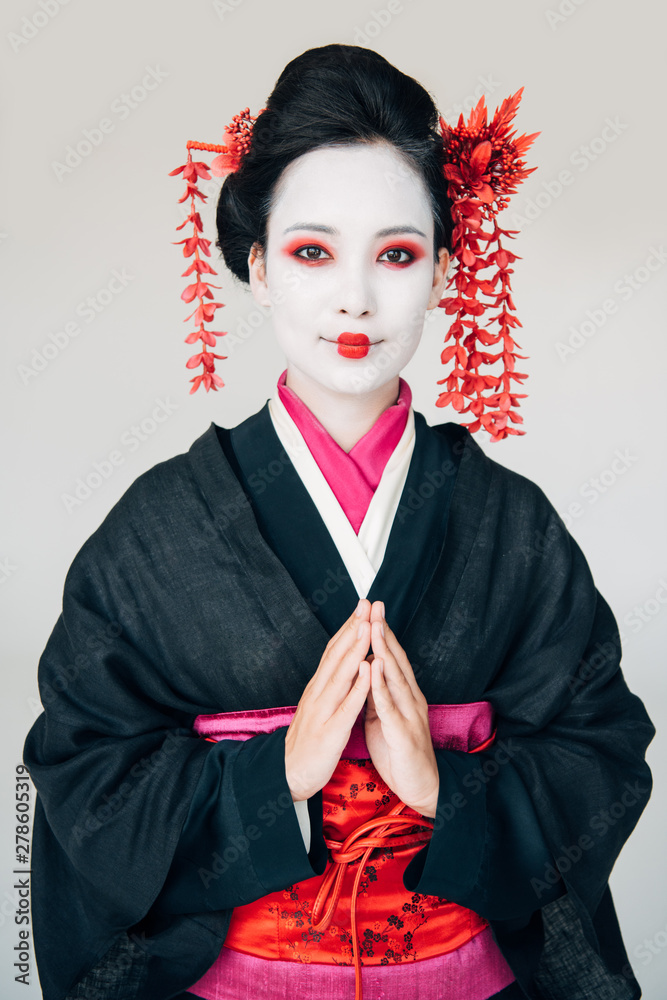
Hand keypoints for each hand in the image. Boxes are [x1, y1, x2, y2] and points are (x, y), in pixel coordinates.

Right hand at [285, 599, 371, 800]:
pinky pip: (346, 707)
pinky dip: (358, 687)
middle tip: (367, 604)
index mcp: (318, 688)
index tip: (362, 607)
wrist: (286, 775)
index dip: (348, 628)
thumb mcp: (319, 708)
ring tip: (367, 627)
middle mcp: (318, 693)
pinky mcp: (330, 732)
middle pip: (337, 655)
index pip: (334, 651)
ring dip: (355, 650)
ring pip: (341, 675)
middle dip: (353, 629)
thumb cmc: (307, 743)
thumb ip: (331, 686)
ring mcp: (322, 711)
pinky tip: (369, 671)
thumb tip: (346, 664)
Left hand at [364, 601, 439, 816]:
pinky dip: (380, 685)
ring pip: (394, 677)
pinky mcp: (403, 732)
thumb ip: (378, 694)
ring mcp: (408, 714)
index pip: (392, 658)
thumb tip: (367, 671)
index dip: (381, 633)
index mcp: (403, 695)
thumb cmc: (401, 752)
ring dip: (383, 650)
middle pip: (395, 659)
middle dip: (383, 631)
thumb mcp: (385, 717)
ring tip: (372, 627)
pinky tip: (373, 667)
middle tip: (374, 605)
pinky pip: (389, 705)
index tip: (370, 609)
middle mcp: (410, 698)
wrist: (421, 788)